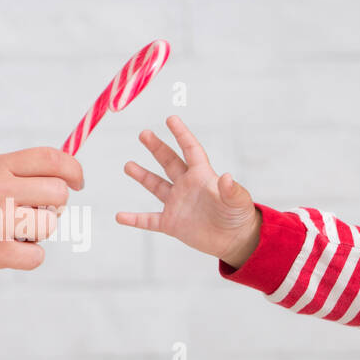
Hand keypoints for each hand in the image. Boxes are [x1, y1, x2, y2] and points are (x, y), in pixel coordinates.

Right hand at [0, 146, 83, 278]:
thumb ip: (3, 170)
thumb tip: (44, 169)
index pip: (50, 158)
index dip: (73, 169)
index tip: (77, 182)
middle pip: (58, 193)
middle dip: (53, 206)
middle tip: (32, 213)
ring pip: (50, 225)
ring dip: (37, 233)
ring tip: (10, 232)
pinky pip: (36, 256)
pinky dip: (27, 257)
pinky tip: (6, 252)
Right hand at [116, 115, 262, 266]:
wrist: (235, 240)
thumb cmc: (239, 216)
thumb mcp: (238, 201)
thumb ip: (231, 190)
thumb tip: (227, 177)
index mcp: (202, 176)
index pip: (190, 149)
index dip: (181, 134)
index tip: (171, 118)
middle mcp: (186, 186)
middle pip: (169, 162)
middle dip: (157, 147)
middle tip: (144, 133)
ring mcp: (177, 204)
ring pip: (156, 186)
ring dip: (142, 176)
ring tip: (128, 165)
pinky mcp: (172, 223)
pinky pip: (149, 220)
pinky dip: (134, 219)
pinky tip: (120, 216)